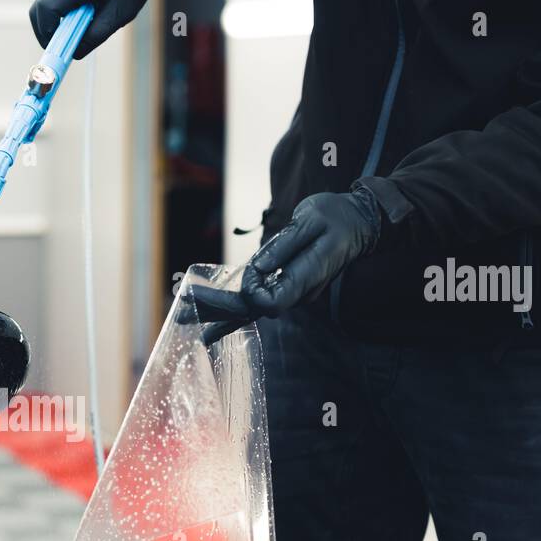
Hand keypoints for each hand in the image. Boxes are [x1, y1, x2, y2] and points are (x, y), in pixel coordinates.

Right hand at [30, 0, 155, 58]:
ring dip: (53, 22)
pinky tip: (78, 17)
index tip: (57, 49)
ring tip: (75, 31)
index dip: (48, 33)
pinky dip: (60, 13)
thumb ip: (95, 36)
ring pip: (44, 3)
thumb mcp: (117, 15)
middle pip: (40, 7)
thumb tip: (75, 53)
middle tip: (63, 46)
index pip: (47, 9)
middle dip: (46, 31)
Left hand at [186, 189, 382, 338]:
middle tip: (182, 315)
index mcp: (305, 279)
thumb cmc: (336, 216)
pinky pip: (256, 303)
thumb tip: (257, 268)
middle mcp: (297, 293)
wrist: (358, 222)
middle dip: (217, 311)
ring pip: (251, 310)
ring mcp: (292, 293)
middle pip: (252, 310)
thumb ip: (283, 246)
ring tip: (185, 318)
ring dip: (219, 314)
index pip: (269, 300)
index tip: (252, 270)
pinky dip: (233, 311)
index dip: (252, 289)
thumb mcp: (310, 221)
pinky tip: (212, 324)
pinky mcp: (286, 287)